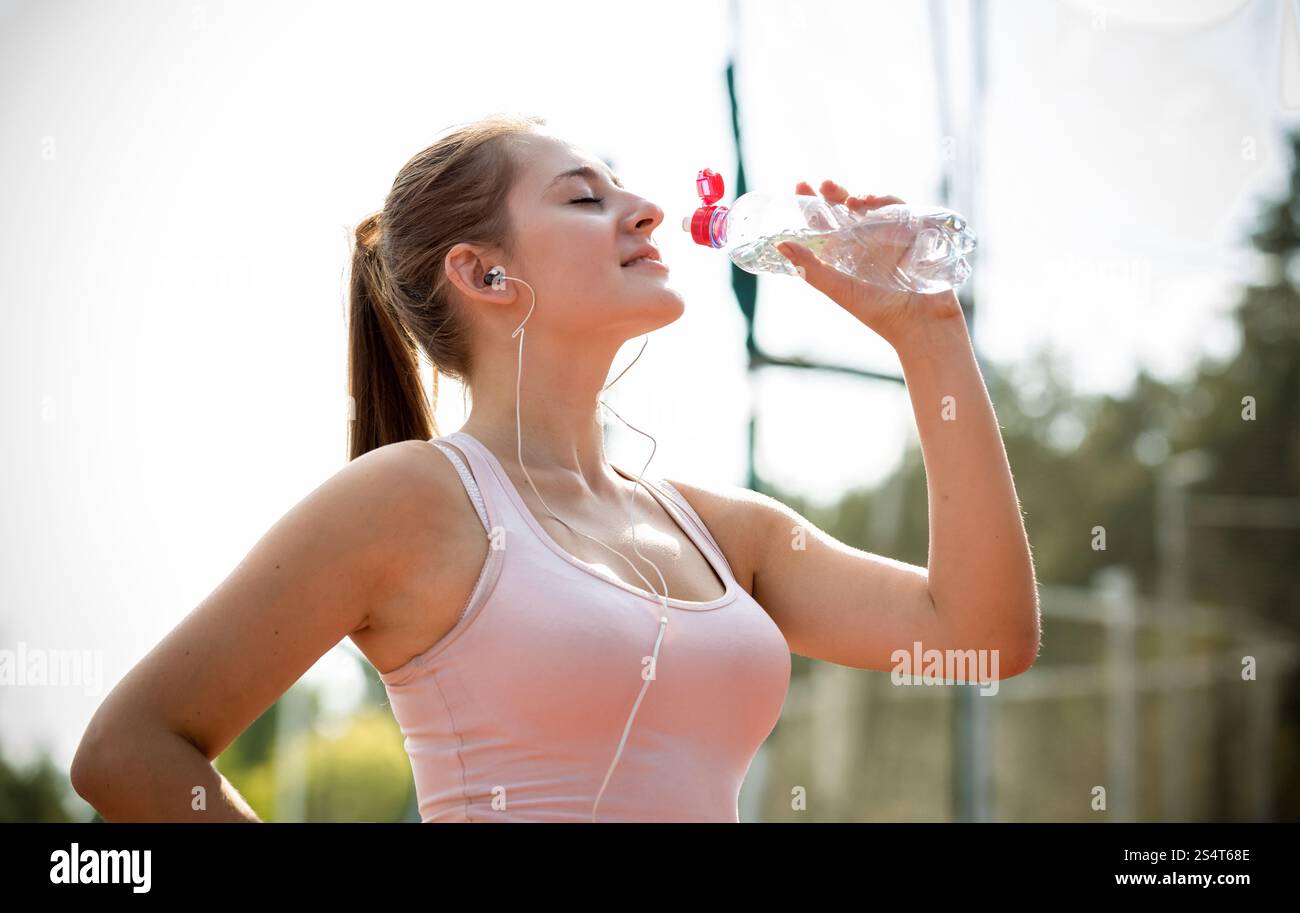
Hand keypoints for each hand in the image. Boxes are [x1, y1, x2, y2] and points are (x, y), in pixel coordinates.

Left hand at [776, 179, 963, 348]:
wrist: (921, 323)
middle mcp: (866, 242)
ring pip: (872, 206)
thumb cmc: (877, 311)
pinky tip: (871, 204)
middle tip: (823, 185)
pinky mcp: (912, 232)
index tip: (799, 186)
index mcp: (845, 254)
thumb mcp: (838, 289)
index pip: (825, 224)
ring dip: (860, 197)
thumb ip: (810, 269)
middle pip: (847, 210)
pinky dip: (886, 202)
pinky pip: (899, 209)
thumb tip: (780, 245)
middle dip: (834, 194)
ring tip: (849, 199)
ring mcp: (890, 235)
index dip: (812, 206)